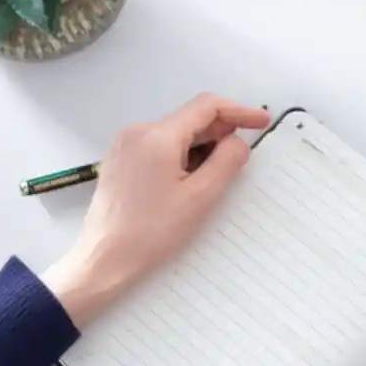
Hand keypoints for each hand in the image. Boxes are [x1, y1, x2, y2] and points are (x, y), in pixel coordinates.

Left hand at [41, 94, 269, 325]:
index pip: (206, 106)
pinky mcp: (120, 160)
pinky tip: (188, 181)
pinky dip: (181, 155)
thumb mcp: (200, 197)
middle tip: (240, 159)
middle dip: (220, 133)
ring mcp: (125, 145)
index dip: (239, 110)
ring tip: (211, 179)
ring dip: (201, 147)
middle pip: (190, 119)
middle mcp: (138, 131)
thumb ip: (226, 161)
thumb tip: (237, 141)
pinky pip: (159, 146)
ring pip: (176, 134)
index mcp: (157, 136)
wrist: (103, 259)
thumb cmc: (153, 231)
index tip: (262, 122)